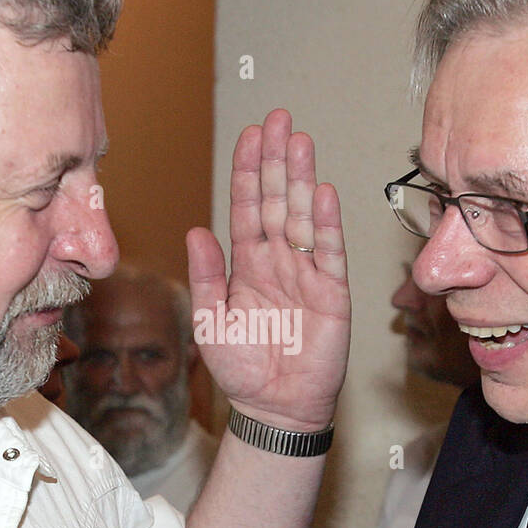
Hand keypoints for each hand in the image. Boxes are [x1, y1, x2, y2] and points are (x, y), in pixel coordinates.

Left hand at [186, 109, 349, 431]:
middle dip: (276, 160)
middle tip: (278, 119)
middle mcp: (278, 261)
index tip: (250, 135)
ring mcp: (306, 274)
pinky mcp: (332, 293)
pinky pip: (328, 252)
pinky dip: (326, 223)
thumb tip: (196, 231)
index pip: (248, 208)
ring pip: (303, 217)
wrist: (275, 408)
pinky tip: (322, 192)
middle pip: (278, 201)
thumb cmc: (242, 369)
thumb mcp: (209, 322)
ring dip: (301, 179)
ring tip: (299, 141)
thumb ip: (204, 277)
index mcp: (246, 265)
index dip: (249, 171)